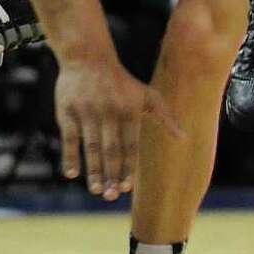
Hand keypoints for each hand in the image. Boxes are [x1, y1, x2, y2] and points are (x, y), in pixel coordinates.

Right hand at [54, 51, 181, 200]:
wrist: (88, 57)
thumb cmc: (121, 82)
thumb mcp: (147, 95)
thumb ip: (165, 117)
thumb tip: (184, 138)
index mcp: (129, 110)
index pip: (130, 145)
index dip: (128, 166)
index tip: (127, 188)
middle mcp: (109, 112)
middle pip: (111, 149)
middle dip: (111, 174)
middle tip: (110, 196)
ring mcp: (88, 112)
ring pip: (92, 146)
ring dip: (93, 170)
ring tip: (96, 190)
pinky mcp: (68, 111)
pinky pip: (70, 138)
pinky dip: (70, 156)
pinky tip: (71, 174)